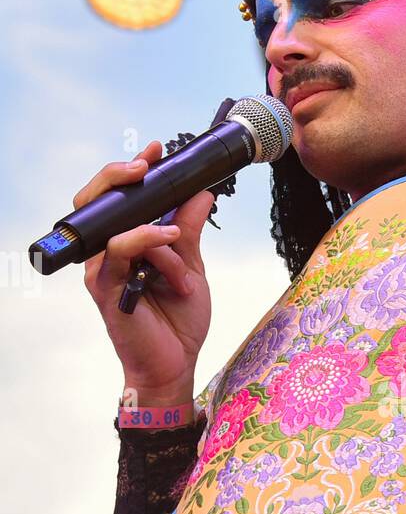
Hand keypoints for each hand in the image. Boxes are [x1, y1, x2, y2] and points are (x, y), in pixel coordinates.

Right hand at [80, 140, 212, 404]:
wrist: (176, 364)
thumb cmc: (178, 320)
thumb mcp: (192, 268)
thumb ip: (189, 232)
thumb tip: (202, 194)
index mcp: (126, 244)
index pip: (117, 198)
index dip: (130, 169)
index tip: (157, 150)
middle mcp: (108, 253)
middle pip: (95, 201)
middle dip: (117, 175)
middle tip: (146, 164)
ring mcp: (103, 270)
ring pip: (114, 224)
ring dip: (155, 230)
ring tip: (178, 240)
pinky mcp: (106, 287)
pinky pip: (119, 251)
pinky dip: (146, 240)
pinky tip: (169, 240)